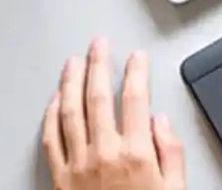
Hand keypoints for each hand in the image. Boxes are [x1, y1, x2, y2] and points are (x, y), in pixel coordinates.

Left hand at [42, 38, 185, 189]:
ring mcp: (77, 165)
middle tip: (99, 45)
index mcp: (136, 153)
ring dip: (71, 81)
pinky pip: (50, 139)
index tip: (136, 57)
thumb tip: (162, 123)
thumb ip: (171, 152)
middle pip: (98, 97)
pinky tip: (54, 100)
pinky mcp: (59, 179)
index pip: (135, 98)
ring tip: (74, 62)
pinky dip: (51, 115)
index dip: (136, 71)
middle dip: (99, 64)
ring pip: (70, 111)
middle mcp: (104, 154)